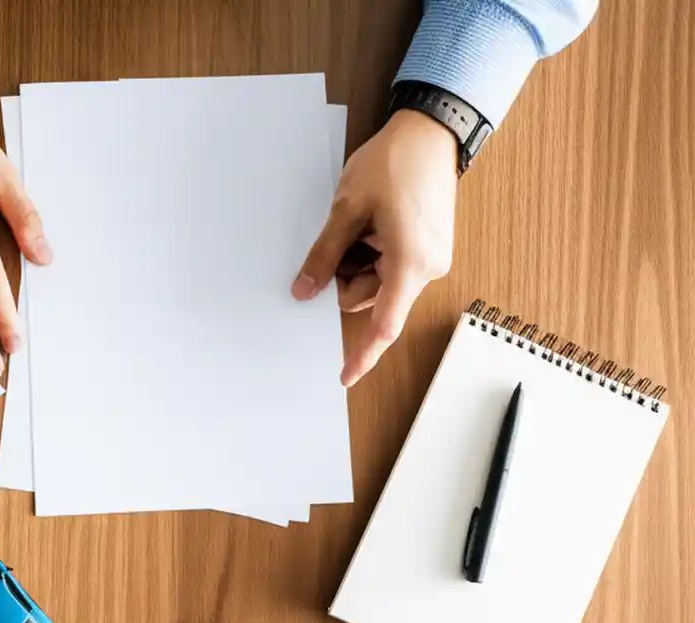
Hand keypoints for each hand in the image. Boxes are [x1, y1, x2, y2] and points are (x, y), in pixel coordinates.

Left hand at [292, 109, 458, 386]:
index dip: (363, 355)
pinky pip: (392, 267)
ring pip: (379, 282)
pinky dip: (374, 253)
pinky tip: (374, 221)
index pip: (384, 325)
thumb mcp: (347, 210)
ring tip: (362, 221)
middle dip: (347, 275)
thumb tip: (304, 290)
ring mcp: (432, 259)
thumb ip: (324, 255)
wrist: (431, 133)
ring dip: (359, 260)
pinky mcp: (430, 249)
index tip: (345, 375)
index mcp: (409, 264)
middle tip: (343, 235)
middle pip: (372, 298)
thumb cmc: (393, 164)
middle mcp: (428, 268)